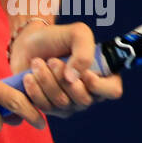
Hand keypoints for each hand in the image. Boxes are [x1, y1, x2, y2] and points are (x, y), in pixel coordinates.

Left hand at [8, 21, 123, 118]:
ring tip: (37, 63)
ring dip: (47, 80)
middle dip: (64, 79)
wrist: (28, 44)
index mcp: (103, 75)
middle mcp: (89, 93)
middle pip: (83, 99)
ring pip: (62, 102)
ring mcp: (70, 104)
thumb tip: (73, 79)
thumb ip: (84, 52)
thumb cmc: (57, 38)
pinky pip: (45, 107)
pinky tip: (30, 76)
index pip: (113, 91)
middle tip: (52, 61)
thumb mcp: (77, 34)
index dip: (98, 85)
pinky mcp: (51, 108)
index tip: (83, 72)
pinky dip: (35, 90)